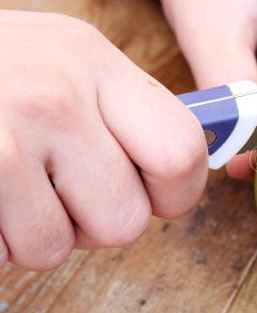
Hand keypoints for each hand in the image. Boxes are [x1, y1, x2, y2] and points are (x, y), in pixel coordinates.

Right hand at [0, 11, 206, 269]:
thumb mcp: (62, 57)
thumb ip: (123, 109)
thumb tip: (182, 169)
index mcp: (94, 62)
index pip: (181, 151)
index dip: (176, 192)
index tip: (152, 193)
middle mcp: (53, 96)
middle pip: (124, 221)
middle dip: (94, 222)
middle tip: (59, 192)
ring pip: (54, 250)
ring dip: (32, 234)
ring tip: (7, 186)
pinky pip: (0, 256)